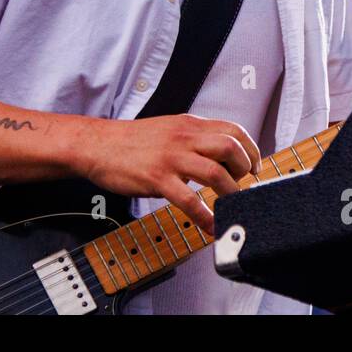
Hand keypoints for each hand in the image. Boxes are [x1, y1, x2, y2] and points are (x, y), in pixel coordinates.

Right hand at [77, 114, 261, 232]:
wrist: (97, 144)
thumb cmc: (131, 141)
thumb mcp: (168, 128)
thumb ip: (193, 138)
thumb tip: (219, 153)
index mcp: (189, 124)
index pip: (234, 130)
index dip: (251, 150)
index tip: (255, 166)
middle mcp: (184, 137)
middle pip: (231, 148)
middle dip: (245, 169)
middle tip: (242, 185)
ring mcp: (171, 157)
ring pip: (216, 172)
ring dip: (230, 193)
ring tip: (230, 206)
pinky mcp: (157, 178)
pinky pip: (189, 200)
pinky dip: (205, 217)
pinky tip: (210, 226)